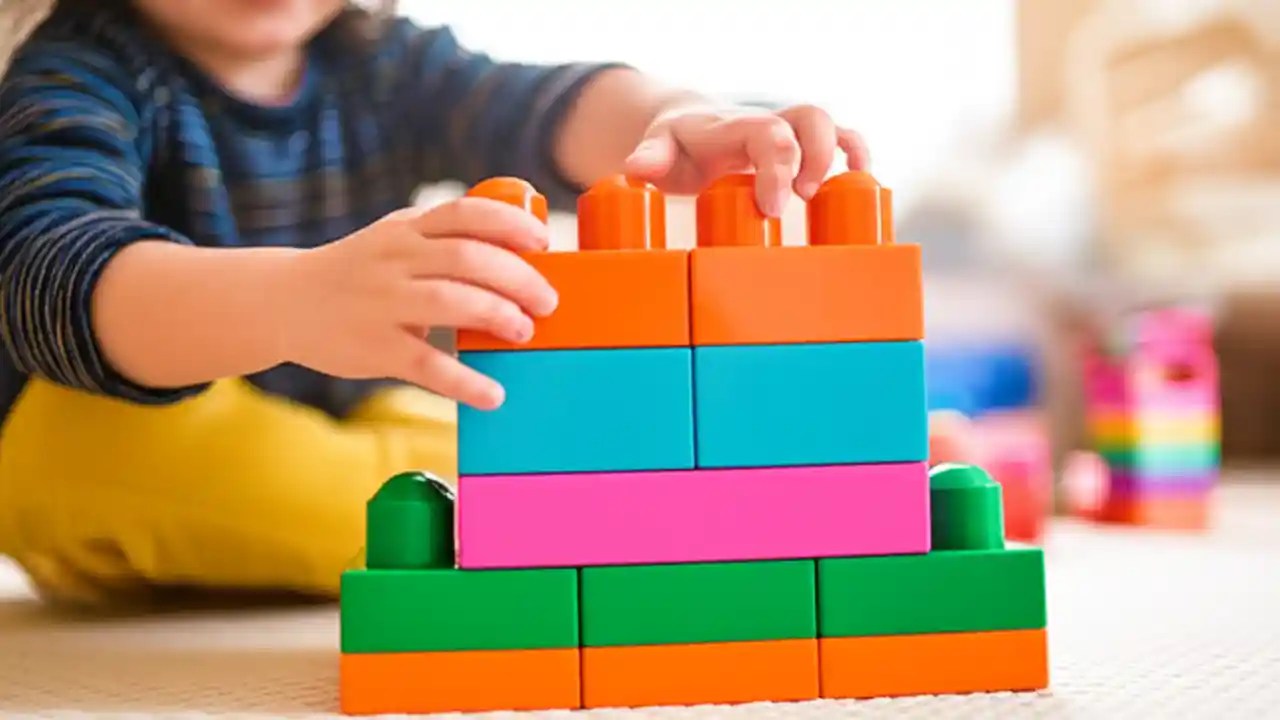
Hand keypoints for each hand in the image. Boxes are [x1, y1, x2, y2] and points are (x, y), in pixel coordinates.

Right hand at [283, 198, 557, 409]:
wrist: (284, 302)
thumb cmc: (358, 272)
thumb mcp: (394, 240)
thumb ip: (444, 240)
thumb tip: (521, 256)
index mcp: (406, 229)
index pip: (466, 213)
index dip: (511, 224)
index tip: (544, 242)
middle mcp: (394, 259)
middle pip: (468, 258)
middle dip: (518, 278)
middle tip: (547, 302)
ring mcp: (382, 303)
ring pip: (450, 302)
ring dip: (497, 316)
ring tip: (524, 332)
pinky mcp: (374, 348)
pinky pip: (426, 366)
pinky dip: (465, 382)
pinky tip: (492, 394)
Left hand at [623, 103, 868, 216]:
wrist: (687, 127)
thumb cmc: (676, 146)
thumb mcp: (657, 150)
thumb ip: (650, 157)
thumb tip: (637, 168)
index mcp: (732, 127)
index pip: (765, 133)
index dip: (777, 168)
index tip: (773, 209)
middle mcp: (764, 123)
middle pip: (805, 118)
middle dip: (813, 159)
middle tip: (801, 199)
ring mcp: (785, 131)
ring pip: (825, 121)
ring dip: (837, 154)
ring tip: (825, 195)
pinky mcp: (800, 144)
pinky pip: (839, 135)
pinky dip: (855, 151)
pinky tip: (860, 177)